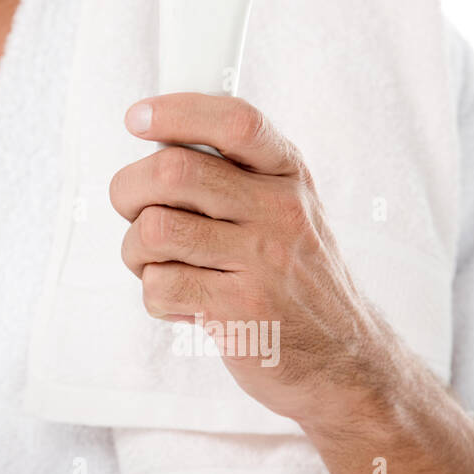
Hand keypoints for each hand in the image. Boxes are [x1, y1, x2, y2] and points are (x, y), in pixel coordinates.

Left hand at [109, 93, 396, 428]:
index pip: (236, 121)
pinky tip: (183, 303)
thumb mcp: (285, 210)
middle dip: (128, 191)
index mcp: (288, 176)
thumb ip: (232, 175)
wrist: (345, 362)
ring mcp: (263, 262)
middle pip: (173, 172)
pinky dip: (155, 296)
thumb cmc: (293, 276)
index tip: (137, 118)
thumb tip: (152, 142)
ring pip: (154, 230)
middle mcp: (280, 211)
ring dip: (135, 250)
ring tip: (158, 264)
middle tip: (132, 212)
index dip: (177, 112)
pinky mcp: (241, 312)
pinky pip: (159, 286)